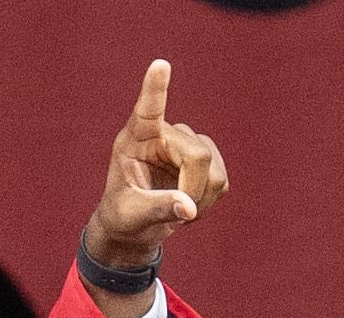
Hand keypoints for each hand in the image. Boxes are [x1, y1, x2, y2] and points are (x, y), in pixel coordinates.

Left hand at [83, 61, 226, 290]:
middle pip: (198, 155)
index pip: (149, 108)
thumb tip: (189, 208)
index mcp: (137, 137)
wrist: (134, 226)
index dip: (156, 88)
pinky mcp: (207, 159)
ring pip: (213, 172)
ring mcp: (188, 142)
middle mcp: (164, 133)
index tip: (159, 65)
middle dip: (191, 191)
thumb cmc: (122, 216)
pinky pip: (221, 182)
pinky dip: (207, 203)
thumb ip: (157, 209)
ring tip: (176, 209)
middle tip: (175, 215)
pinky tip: (188, 205)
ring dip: (199, 201)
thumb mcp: (130, 216)